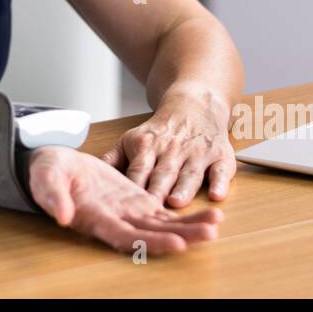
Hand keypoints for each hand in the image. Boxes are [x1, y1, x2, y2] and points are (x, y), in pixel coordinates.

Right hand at [25, 145, 223, 254]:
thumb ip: (53, 196)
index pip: (127, 236)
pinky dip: (186, 215)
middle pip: (153, 234)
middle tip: (209, 235)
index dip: (151, 242)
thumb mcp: (45, 179)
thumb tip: (61, 216)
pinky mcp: (137, 202)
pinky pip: (165, 212)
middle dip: (182, 236)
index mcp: (96, 219)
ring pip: (164, 225)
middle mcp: (117, 222)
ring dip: (190, 227)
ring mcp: (129, 213)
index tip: (175, 243)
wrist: (55, 166)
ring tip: (216, 224)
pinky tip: (208, 214)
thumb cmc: (48, 173)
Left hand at [100, 92, 236, 206]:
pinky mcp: (220, 156)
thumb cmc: (160, 131)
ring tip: (177, 202)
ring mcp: (197, 152)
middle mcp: (172, 149)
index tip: (126, 202)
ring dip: (184, 188)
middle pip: (163, 173)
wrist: (194, 105)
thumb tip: (90, 173)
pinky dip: (221, 182)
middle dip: (157, 190)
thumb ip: (113, 158)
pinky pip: (222, 171)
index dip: (134, 185)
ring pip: (190, 173)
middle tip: (151, 207)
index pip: (138, 169)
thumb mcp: (132, 139)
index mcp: (147, 145)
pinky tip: (217, 195)